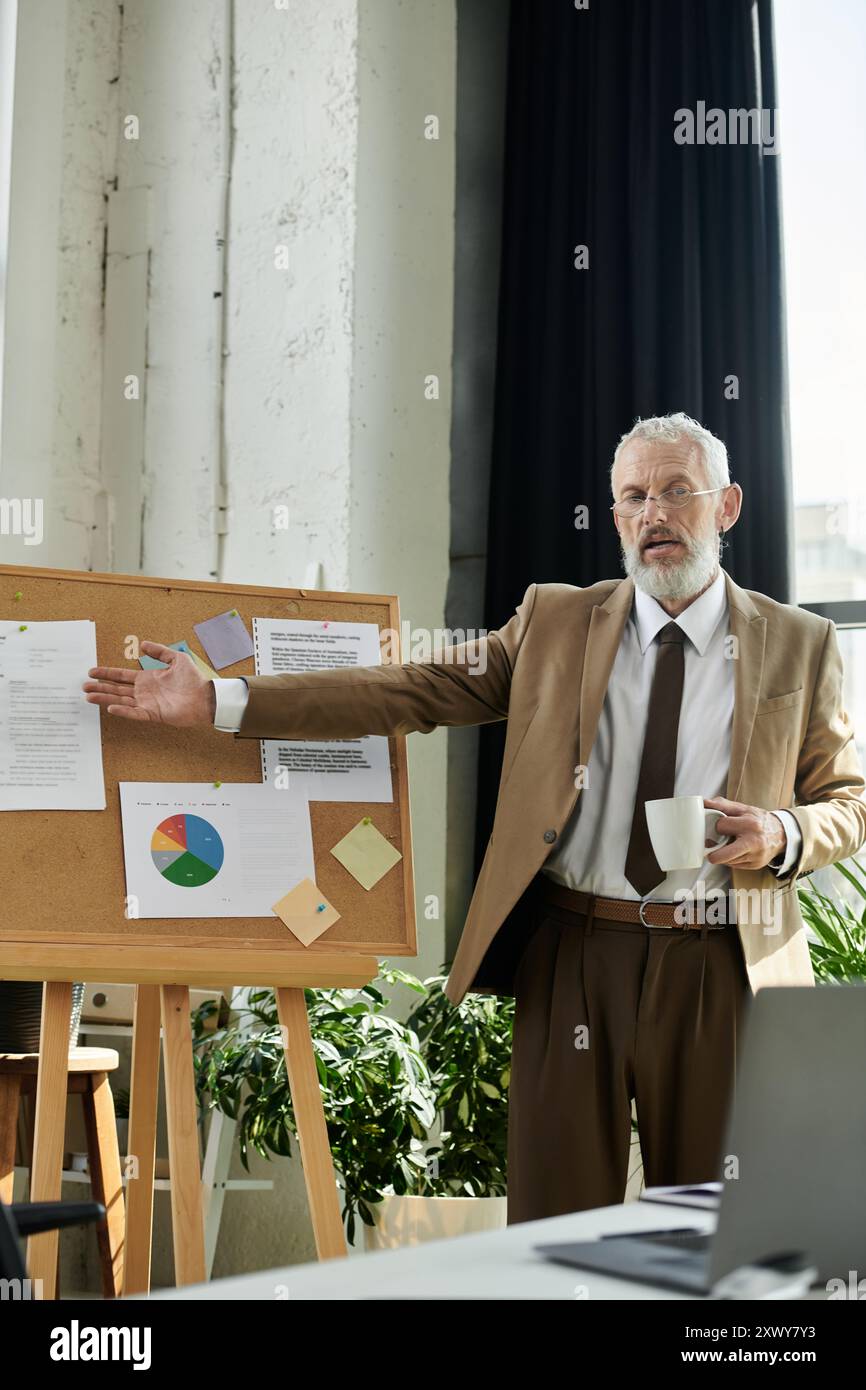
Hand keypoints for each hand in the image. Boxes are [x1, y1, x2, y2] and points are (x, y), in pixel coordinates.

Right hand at [82, 643, 215, 725]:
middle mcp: (144, 691)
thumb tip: (143, 644)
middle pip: (116, 689)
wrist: (205, 697)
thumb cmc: (193, 679)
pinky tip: (110, 707)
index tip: (92, 671)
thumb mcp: (176, 659)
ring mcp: (147, 703)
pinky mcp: (153, 714)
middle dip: (100, 687)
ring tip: (89, 696)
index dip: (107, 673)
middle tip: (84, 685)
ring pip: (121, 701)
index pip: (122, 676)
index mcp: (147, 679)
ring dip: (105, 698)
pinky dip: (123, 711)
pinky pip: (134, 713)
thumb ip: (159, 651)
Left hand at [702, 796, 786, 870]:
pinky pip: (734, 865)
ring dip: (722, 854)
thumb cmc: (758, 820)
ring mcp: (755, 856)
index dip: (718, 826)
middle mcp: (754, 842)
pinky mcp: (756, 865)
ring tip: (726, 844)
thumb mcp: (742, 809)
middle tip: (710, 846)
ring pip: (727, 861)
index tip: (720, 825)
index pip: (721, 826)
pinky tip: (735, 850)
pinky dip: (731, 859)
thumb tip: (703, 803)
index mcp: (750, 824)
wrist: (781, 834)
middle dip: (713, 853)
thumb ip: (721, 805)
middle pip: (723, 855)